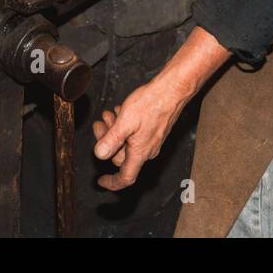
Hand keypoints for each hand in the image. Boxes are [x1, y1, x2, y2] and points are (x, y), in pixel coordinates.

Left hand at [92, 76, 191, 190]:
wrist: (172, 90)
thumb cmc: (152, 104)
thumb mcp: (125, 121)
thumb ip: (111, 140)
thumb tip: (100, 155)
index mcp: (140, 152)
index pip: (126, 177)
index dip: (112, 182)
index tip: (101, 181)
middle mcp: (148, 150)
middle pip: (120, 156)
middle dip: (107, 142)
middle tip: (100, 124)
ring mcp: (152, 140)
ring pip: (126, 143)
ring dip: (114, 131)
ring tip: (109, 114)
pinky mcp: (154, 130)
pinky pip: (134, 134)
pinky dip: (124, 126)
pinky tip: (120, 112)